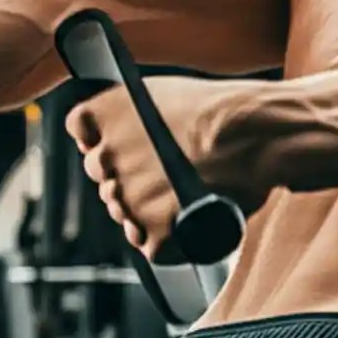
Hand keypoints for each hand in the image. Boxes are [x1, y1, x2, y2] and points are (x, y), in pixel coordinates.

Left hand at [65, 76, 263, 260]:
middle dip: (129, 177)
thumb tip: (129, 131)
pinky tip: (192, 217)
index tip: (126, 143)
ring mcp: (127, 200)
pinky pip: (151, 244)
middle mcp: (106, 158)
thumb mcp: (165, 93)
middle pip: (104, 177)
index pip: (82, 132)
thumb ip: (133, 111)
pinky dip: (170, 239)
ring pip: (126, 213)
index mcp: (103, 115)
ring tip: (187, 194)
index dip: (105, 140)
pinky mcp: (152, 234)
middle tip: (166, 172)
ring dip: (148, 209)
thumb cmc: (223, 111)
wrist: (255, 137)